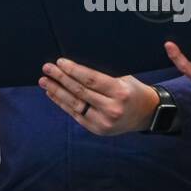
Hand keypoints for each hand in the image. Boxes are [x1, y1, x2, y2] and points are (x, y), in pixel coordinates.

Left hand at [39, 58, 159, 135]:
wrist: (146, 114)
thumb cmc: (133, 91)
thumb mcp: (124, 79)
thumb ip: (102, 77)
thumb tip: (73, 69)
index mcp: (120, 92)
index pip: (91, 79)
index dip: (73, 70)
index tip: (60, 62)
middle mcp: (112, 108)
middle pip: (80, 91)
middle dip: (61, 78)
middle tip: (47, 68)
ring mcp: (103, 121)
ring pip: (75, 104)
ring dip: (56, 91)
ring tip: (44, 81)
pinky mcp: (97, 129)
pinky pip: (75, 114)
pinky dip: (62, 103)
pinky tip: (53, 94)